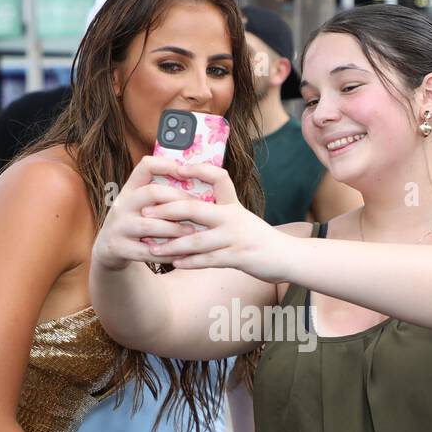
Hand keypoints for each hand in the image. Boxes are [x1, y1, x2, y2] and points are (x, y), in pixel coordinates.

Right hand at [92, 154, 204, 270]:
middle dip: (178, 199)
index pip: (146, 166)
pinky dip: (165, 253)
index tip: (185, 172)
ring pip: (149, 225)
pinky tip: (181, 254)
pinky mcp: (118, 248)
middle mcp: (122, 204)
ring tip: (192, 231)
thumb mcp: (141, 203)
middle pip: (151, 193)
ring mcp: (118, 226)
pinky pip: (146, 251)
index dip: (166, 165)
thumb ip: (162, 194)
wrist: (110, 248)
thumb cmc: (136, 221)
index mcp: (130, 189)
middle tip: (198, 207)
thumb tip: (198, 183)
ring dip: (174, 229)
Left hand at [137, 161, 293, 281]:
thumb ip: (220, 212)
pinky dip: (190, 262)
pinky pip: (208, 260)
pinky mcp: (238, 257)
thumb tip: (191, 209)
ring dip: (172, 245)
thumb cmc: (258, 238)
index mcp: (233, 204)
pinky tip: (174, 263)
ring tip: (153, 248)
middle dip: (166, 211)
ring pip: (196, 240)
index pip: (217, 177)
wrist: (286, 256)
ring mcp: (235, 237)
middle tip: (145, 213)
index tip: (176, 168)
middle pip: (195, 209)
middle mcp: (233, 217)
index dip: (198, 170)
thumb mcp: (242, 218)